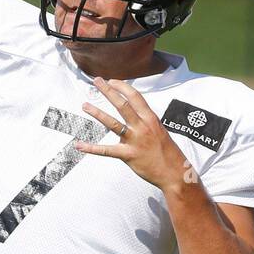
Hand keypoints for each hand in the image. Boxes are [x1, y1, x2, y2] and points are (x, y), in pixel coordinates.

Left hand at [76, 77, 190, 191]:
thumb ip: (145, 121)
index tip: (111, 81)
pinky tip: (79, 145)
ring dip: (97, 113)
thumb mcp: (159, 130)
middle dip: (108, 91)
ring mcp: (135, 140)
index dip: (122, 86)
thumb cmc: (167, 152)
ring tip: (85, 105)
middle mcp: (142, 126)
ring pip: (113, 123)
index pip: (135, 96)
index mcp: (151, 118)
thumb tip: (134, 114)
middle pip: (122, 104)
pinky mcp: (128, 155)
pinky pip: (107, 150)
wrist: (174, 173)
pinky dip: (91, 148)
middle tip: (96, 81)